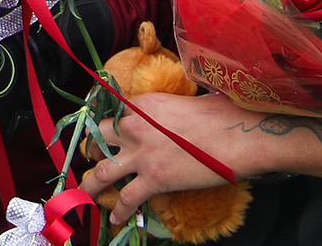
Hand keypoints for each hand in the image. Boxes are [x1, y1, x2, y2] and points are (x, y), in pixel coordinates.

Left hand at [79, 91, 249, 226]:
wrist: (236, 135)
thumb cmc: (218, 116)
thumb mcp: (179, 104)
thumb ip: (160, 114)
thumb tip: (161, 123)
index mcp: (141, 104)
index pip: (112, 113)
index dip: (107, 125)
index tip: (105, 134)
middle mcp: (134, 127)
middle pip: (98, 138)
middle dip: (92, 150)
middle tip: (93, 158)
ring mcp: (141, 154)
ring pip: (102, 171)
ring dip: (91, 185)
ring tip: (85, 194)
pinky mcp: (153, 179)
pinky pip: (127, 198)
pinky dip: (118, 211)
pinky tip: (114, 218)